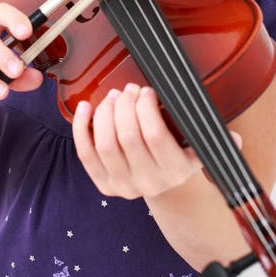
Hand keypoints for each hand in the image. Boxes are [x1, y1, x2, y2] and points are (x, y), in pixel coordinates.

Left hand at [72, 83, 204, 199]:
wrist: (166, 185)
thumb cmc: (178, 153)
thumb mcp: (193, 140)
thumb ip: (190, 123)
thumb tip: (182, 100)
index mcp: (175, 170)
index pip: (154, 134)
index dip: (146, 107)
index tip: (147, 91)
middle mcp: (149, 182)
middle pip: (127, 136)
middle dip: (125, 104)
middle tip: (129, 90)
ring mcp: (124, 186)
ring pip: (105, 144)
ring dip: (105, 112)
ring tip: (113, 96)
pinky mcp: (104, 186)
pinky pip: (86, 154)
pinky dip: (81, 127)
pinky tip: (85, 108)